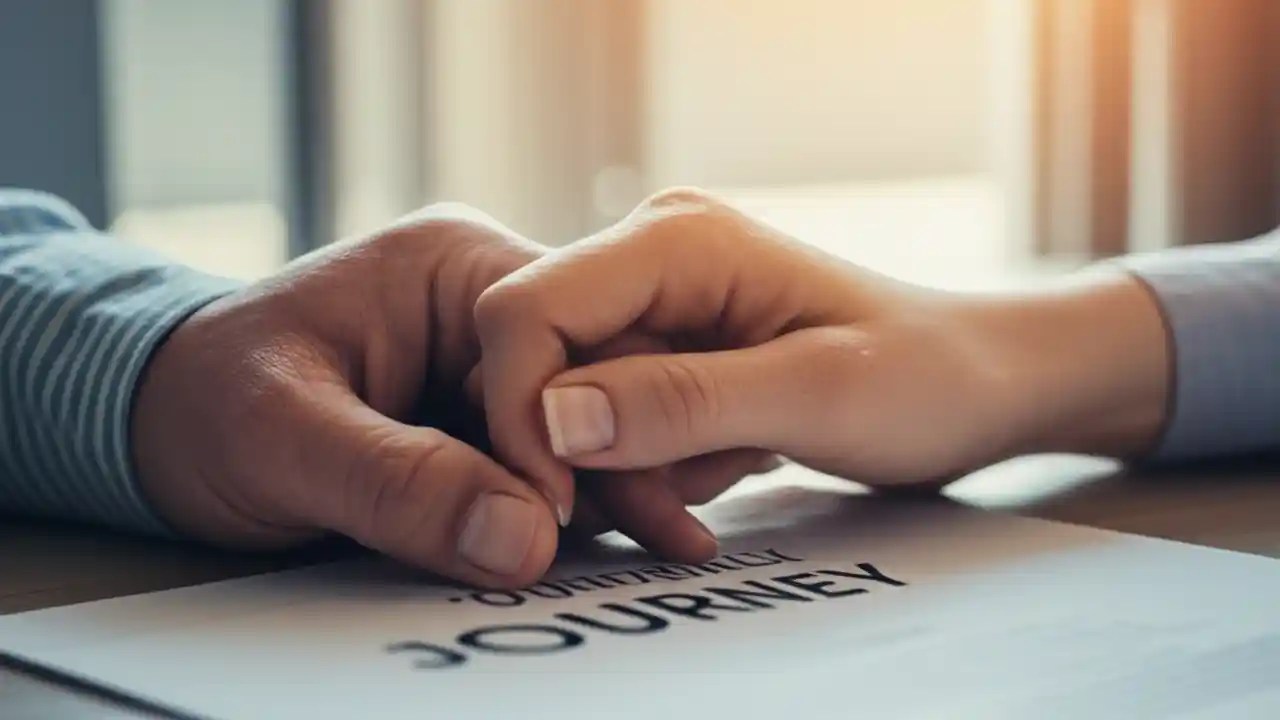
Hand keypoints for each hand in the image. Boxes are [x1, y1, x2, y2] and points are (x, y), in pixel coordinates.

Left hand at [131, 203, 767, 587]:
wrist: (154, 419)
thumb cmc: (202, 402)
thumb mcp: (285, 437)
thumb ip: (401, 483)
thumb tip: (529, 541)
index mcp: (451, 268)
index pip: (562, 335)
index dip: (578, 426)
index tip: (570, 517)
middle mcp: (484, 304)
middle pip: (586, 379)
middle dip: (620, 459)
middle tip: (675, 536)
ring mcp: (484, 361)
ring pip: (573, 425)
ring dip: (608, 487)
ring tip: (672, 546)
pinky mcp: (475, 415)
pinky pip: (538, 458)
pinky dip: (566, 505)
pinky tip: (615, 544)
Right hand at [475, 189, 1170, 505]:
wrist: (980, 385)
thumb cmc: (927, 377)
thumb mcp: (815, 396)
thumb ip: (683, 402)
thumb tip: (554, 421)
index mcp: (675, 240)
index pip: (527, 309)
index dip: (522, 406)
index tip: (563, 499)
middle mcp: (649, 259)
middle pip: (542, 365)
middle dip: (587, 457)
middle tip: (673, 517)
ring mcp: (657, 306)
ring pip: (572, 407)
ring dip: (626, 476)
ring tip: (707, 508)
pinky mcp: (668, 351)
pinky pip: (612, 421)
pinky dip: (648, 473)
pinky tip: (715, 487)